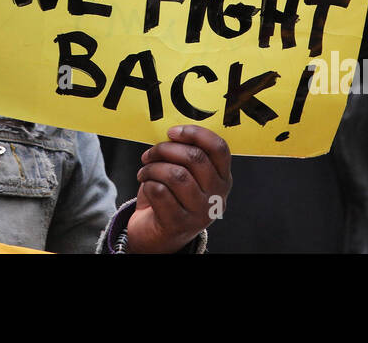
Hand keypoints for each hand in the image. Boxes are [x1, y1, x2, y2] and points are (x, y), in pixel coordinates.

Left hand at [125, 125, 231, 253]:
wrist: (157, 236)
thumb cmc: (170, 197)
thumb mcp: (185, 174)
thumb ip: (185, 155)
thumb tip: (171, 134)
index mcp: (222, 179)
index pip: (219, 148)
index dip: (195, 133)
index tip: (172, 132)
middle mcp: (216, 197)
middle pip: (194, 158)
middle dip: (165, 149)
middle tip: (150, 154)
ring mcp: (200, 213)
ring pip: (175, 175)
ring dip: (153, 168)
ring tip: (145, 171)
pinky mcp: (179, 224)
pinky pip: (160, 192)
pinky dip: (147, 184)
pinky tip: (146, 186)